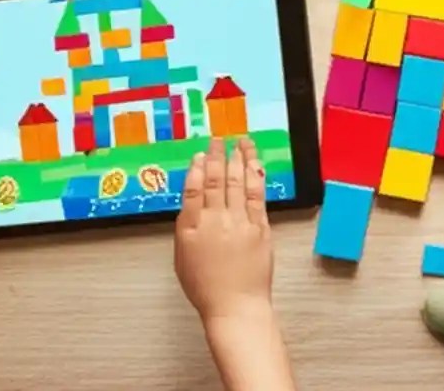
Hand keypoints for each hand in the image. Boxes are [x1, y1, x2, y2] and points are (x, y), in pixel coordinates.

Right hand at [175, 138, 272, 324]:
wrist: (235, 304)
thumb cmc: (205, 285)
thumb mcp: (182, 255)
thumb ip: (185, 225)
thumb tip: (191, 201)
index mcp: (193, 227)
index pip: (194, 189)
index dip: (198, 169)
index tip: (200, 154)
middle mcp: (216, 220)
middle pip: (217, 180)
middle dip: (218, 156)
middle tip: (219, 139)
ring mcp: (240, 222)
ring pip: (238, 182)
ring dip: (239, 158)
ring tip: (240, 142)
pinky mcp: (260, 227)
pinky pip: (256, 195)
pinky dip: (254, 176)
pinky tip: (254, 163)